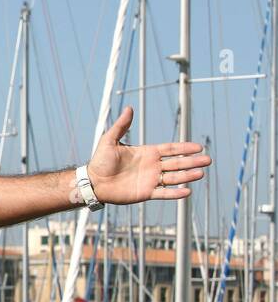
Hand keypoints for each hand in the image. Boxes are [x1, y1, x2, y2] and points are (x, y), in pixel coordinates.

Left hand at [86, 106, 210, 203]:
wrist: (93, 182)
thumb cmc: (100, 161)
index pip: (170, 149)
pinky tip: (187, 191)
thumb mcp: (110, 140)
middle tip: (208, 160)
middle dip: (192, 162)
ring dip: (187, 176)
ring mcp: (150, 180)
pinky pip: (164, 193)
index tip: (198, 147)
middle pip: (177, 163)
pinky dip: (175, 193)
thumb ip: (121, 126)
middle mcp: (152, 166)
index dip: (184, 148)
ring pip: (174, 178)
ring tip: (201, 173)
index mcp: (146, 153)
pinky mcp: (146, 193)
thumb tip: (129, 108)